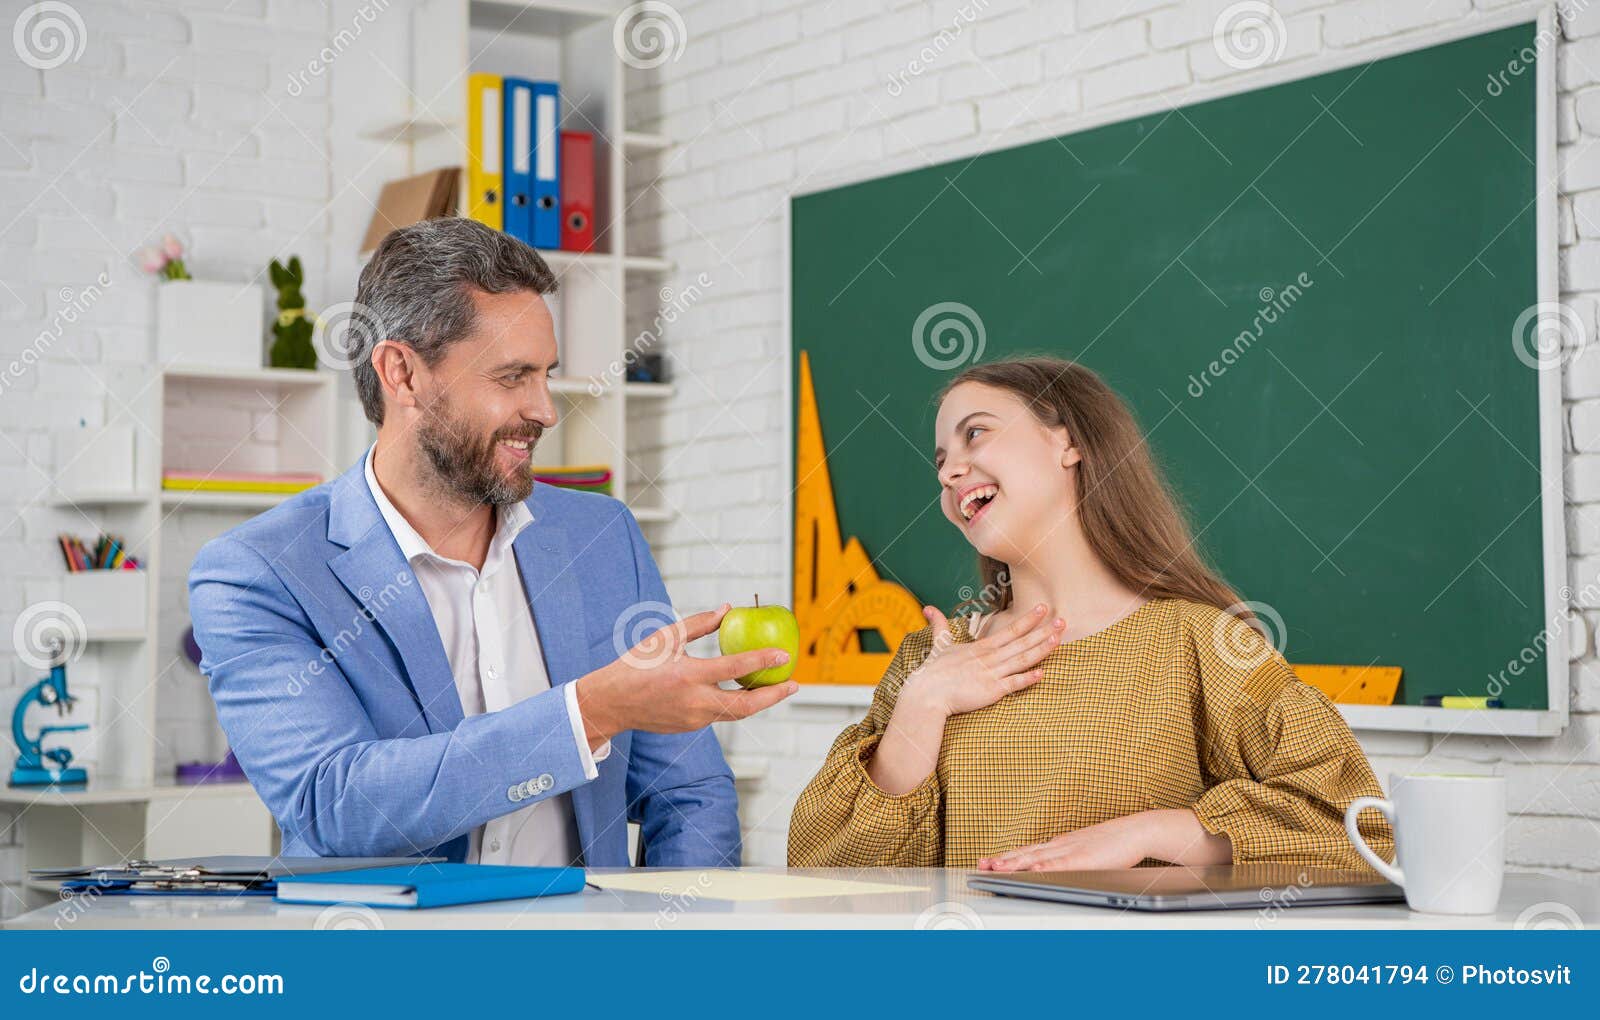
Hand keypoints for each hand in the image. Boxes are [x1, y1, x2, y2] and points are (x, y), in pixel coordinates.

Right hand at [576, 603, 796, 745]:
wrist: (612, 702)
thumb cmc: (637, 663)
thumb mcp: (666, 637)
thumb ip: (699, 624)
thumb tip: (727, 609)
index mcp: (687, 675)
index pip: (735, 668)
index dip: (762, 660)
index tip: (783, 654)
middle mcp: (694, 701)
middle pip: (746, 705)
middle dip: (774, 695)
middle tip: (793, 684)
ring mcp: (694, 718)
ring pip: (736, 713)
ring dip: (759, 701)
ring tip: (776, 688)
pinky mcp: (691, 727)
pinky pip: (720, 714)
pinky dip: (736, 703)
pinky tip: (745, 691)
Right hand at [898, 603, 1062, 718]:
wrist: (926, 694)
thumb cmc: (933, 672)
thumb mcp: (939, 645)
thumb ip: (940, 626)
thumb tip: (929, 607)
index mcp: (982, 647)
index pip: (1010, 630)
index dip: (1029, 619)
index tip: (1044, 608)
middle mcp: (990, 657)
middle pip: (1022, 642)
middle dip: (1044, 630)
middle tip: (1063, 620)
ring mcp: (991, 673)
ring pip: (1022, 659)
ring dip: (1041, 649)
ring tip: (1058, 639)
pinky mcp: (990, 691)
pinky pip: (1012, 684)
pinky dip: (1027, 679)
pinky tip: (1042, 673)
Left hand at [977, 812, 1156, 871]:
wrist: (1135, 831)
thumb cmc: (1111, 844)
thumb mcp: (1082, 851)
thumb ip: (1066, 860)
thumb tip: (1050, 870)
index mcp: (1058, 844)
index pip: (1026, 850)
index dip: (1005, 857)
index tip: (986, 862)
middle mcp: (1060, 845)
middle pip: (1026, 853)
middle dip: (1002, 861)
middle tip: (982, 866)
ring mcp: (1071, 849)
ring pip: (1038, 856)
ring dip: (1016, 863)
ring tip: (997, 868)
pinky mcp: (1086, 857)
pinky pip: (1063, 862)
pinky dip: (1047, 866)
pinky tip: (1034, 870)